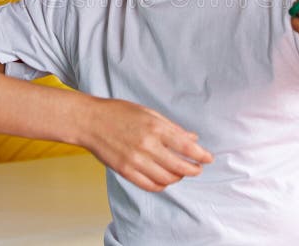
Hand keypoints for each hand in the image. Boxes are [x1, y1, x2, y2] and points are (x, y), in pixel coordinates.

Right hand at [81, 97, 213, 191]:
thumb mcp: (148, 112)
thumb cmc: (118, 112)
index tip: (208, 159)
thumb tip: (192, 138)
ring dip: (177, 178)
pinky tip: (164, 179)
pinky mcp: (125, 171)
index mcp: (155, 128)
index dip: (201, 156)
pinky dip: (161, 185)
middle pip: (180, 167)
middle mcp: (148, 146)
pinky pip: (149, 185)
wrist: (89, 121)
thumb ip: (171, 127)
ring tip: (180, 173)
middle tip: (197, 168)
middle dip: (193, 170)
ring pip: (166, 179)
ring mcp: (135, 160)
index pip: (187, 147)